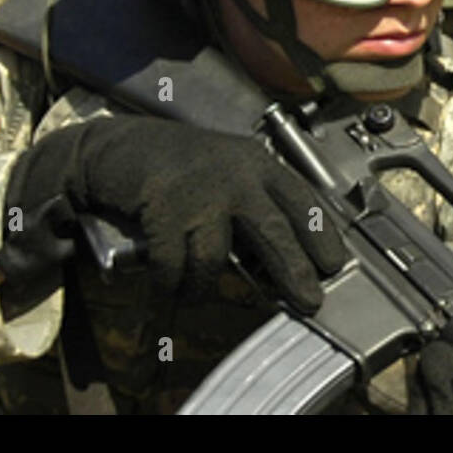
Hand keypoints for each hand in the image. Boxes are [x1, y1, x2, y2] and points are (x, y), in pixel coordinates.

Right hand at [0, 114, 346, 316]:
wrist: (117, 149)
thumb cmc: (178, 165)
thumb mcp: (226, 172)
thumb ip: (253, 204)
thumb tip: (282, 261)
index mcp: (257, 163)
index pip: (303, 201)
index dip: (322, 236)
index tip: (335, 265)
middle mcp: (235, 175)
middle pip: (275, 233)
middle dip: (293, 273)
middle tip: (309, 303)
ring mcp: (200, 192)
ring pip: (215, 259)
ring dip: (203, 285)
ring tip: (194, 291)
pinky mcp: (164, 210)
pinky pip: (175, 266)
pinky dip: (171, 284)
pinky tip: (169, 286)